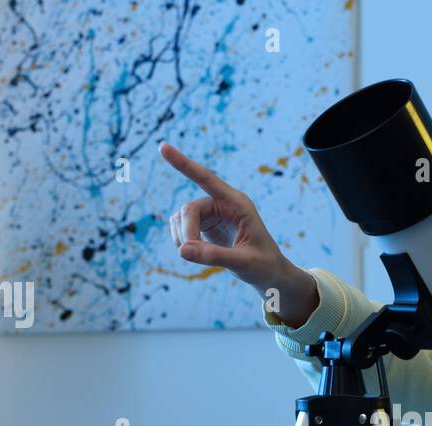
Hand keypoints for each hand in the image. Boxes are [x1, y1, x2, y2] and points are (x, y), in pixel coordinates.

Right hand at [160, 143, 316, 324]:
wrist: (268, 273)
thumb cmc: (263, 264)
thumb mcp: (243, 262)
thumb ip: (215, 256)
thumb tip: (182, 250)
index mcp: (238, 203)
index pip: (207, 179)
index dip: (183, 164)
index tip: (163, 147)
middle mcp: (223, 203)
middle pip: (189, 209)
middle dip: (186, 232)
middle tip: (188, 253)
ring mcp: (212, 213)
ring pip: (181, 218)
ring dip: (182, 237)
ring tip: (199, 257)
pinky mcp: (204, 225)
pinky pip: (181, 227)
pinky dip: (182, 241)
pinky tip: (195, 253)